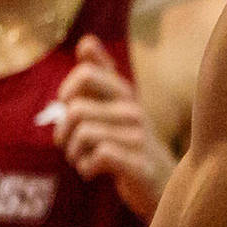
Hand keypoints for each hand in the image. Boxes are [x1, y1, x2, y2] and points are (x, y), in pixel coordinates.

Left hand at [55, 36, 176, 216]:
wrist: (164, 185)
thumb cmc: (131, 145)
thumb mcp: (117, 107)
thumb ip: (101, 76)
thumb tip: (87, 41)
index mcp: (125, 93)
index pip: (86, 73)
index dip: (66, 92)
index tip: (67, 108)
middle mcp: (134, 110)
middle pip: (75, 108)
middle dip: (62, 130)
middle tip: (67, 142)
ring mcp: (138, 138)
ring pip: (84, 134)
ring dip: (73, 153)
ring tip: (81, 160)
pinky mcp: (139, 165)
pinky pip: (99, 156)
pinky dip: (86, 167)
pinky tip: (92, 171)